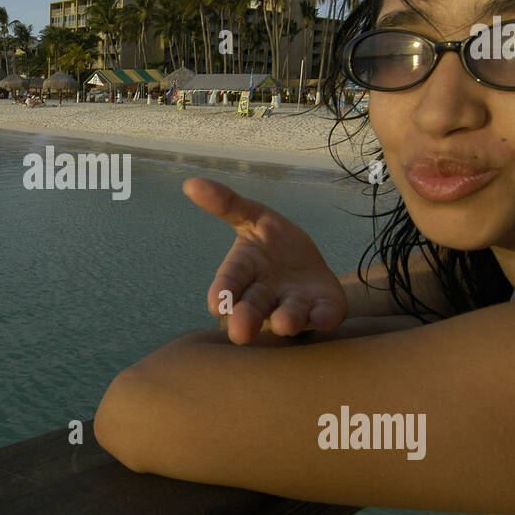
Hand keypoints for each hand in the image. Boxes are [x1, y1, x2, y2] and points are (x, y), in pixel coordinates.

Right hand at [183, 177, 348, 344]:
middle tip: (240, 331)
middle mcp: (266, 295)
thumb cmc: (273, 244)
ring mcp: (294, 304)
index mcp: (245, 272)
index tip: (216, 305)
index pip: (230, 281)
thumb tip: (190, 183)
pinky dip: (323, 318)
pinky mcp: (323, 310)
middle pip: (253, 307)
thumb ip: (226, 204)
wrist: (309, 266)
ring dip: (285, 320)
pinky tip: (323, 318)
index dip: (223, 292)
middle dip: (246, 318)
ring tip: (282, 323)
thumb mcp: (253, 217)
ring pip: (287, 316)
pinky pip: (323, 317)